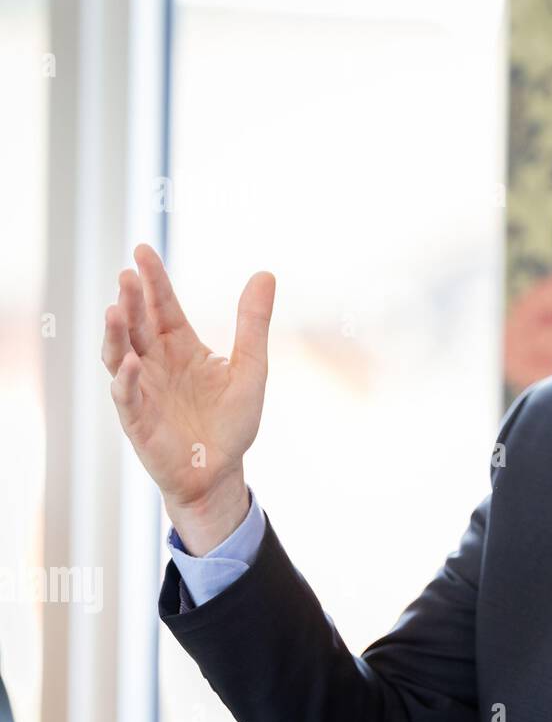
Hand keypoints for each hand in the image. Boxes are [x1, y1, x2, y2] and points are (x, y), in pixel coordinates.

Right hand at [102, 244, 275, 553]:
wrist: (221, 471)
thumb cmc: (232, 421)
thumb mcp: (251, 366)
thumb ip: (253, 322)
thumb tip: (265, 273)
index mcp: (181, 348)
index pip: (163, 308)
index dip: (154, 281)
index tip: (143, 250)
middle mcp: (156, 364)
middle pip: (139, 325)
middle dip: (132, 300)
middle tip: (128, 273)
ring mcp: (144, 391)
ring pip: (121, 355)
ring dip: (117, 333)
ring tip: (115, 309)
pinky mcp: (139, 421)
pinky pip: (128, 397)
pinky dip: (127, 380)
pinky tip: (132, 363)